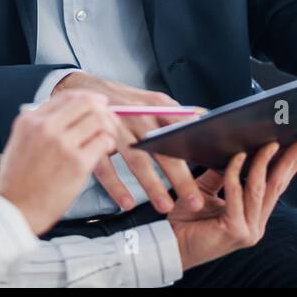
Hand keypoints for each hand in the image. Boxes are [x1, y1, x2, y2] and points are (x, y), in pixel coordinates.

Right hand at [0, 89, 122, 234]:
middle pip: (87, 104)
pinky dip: (108, 143)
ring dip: (108, 127)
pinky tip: (106, 149)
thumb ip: (40, 127)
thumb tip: (67, 116)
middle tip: (109, 119)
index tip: (98, 103)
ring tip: (108, 137)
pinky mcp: (77, 163)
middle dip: (103, 110)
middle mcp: (46, 128)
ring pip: (98, 120)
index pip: (67, 96)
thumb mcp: (20, 143)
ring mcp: (62, 144)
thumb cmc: (17, 182)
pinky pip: (103, 141)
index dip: (88, 98)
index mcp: (30, 120)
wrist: (13, 211)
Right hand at [53, 72, 205, 214]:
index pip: (183, 126)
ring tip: (165, 207)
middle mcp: (138, 115)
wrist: (83, 89)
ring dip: (152, 186)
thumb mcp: (153, 99)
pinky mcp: (95, 140)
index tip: (212, 166)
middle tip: (195, 201)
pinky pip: (106, 168)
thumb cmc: (125, 101)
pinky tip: (127, 204)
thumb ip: (179, 112)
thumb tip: (208, 117)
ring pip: (137, 160)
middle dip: (180, 178)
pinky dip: (116, 187)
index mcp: (156, 106)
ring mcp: (115, 128)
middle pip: (163, 149)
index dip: (198, 146)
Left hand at [166, 140, 296, 269]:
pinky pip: (237, 193)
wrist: (169, 245)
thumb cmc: (187, 220)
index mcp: (254, 216)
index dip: (292, 167)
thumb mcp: (209, 191)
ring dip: (266, 162)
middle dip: (290, 161)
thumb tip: (238, 149)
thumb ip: (226, 175)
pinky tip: (237, 156)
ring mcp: (248, 230)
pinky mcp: (235, 230)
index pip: (278, 188)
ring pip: (261, 188)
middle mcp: (256, 225)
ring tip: (271, 143)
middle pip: (277, 186)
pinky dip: (237, 172)